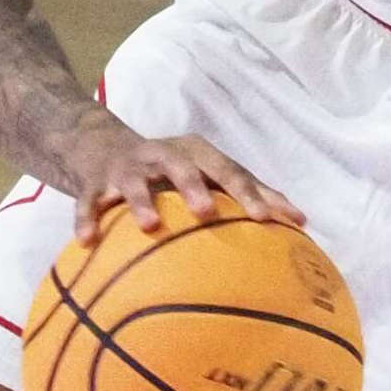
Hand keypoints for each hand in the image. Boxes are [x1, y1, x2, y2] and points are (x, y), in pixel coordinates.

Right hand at [66, 118, 299, 235]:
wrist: (104, 149)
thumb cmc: (175, 172)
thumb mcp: (210, 175)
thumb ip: (251, 195)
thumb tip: (303, 222)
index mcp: (197, 154)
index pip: (228, 170)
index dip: (248, 192)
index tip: (268, 220)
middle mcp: (163, 155)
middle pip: (182, 166)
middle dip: (194, 187)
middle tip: (207, 213)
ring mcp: (128, 168)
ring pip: (134, 182)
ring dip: (141, 202)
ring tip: (148, 227)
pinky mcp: (95, 183)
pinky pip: (88, 202)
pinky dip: (87, 219)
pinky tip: (86, 241)